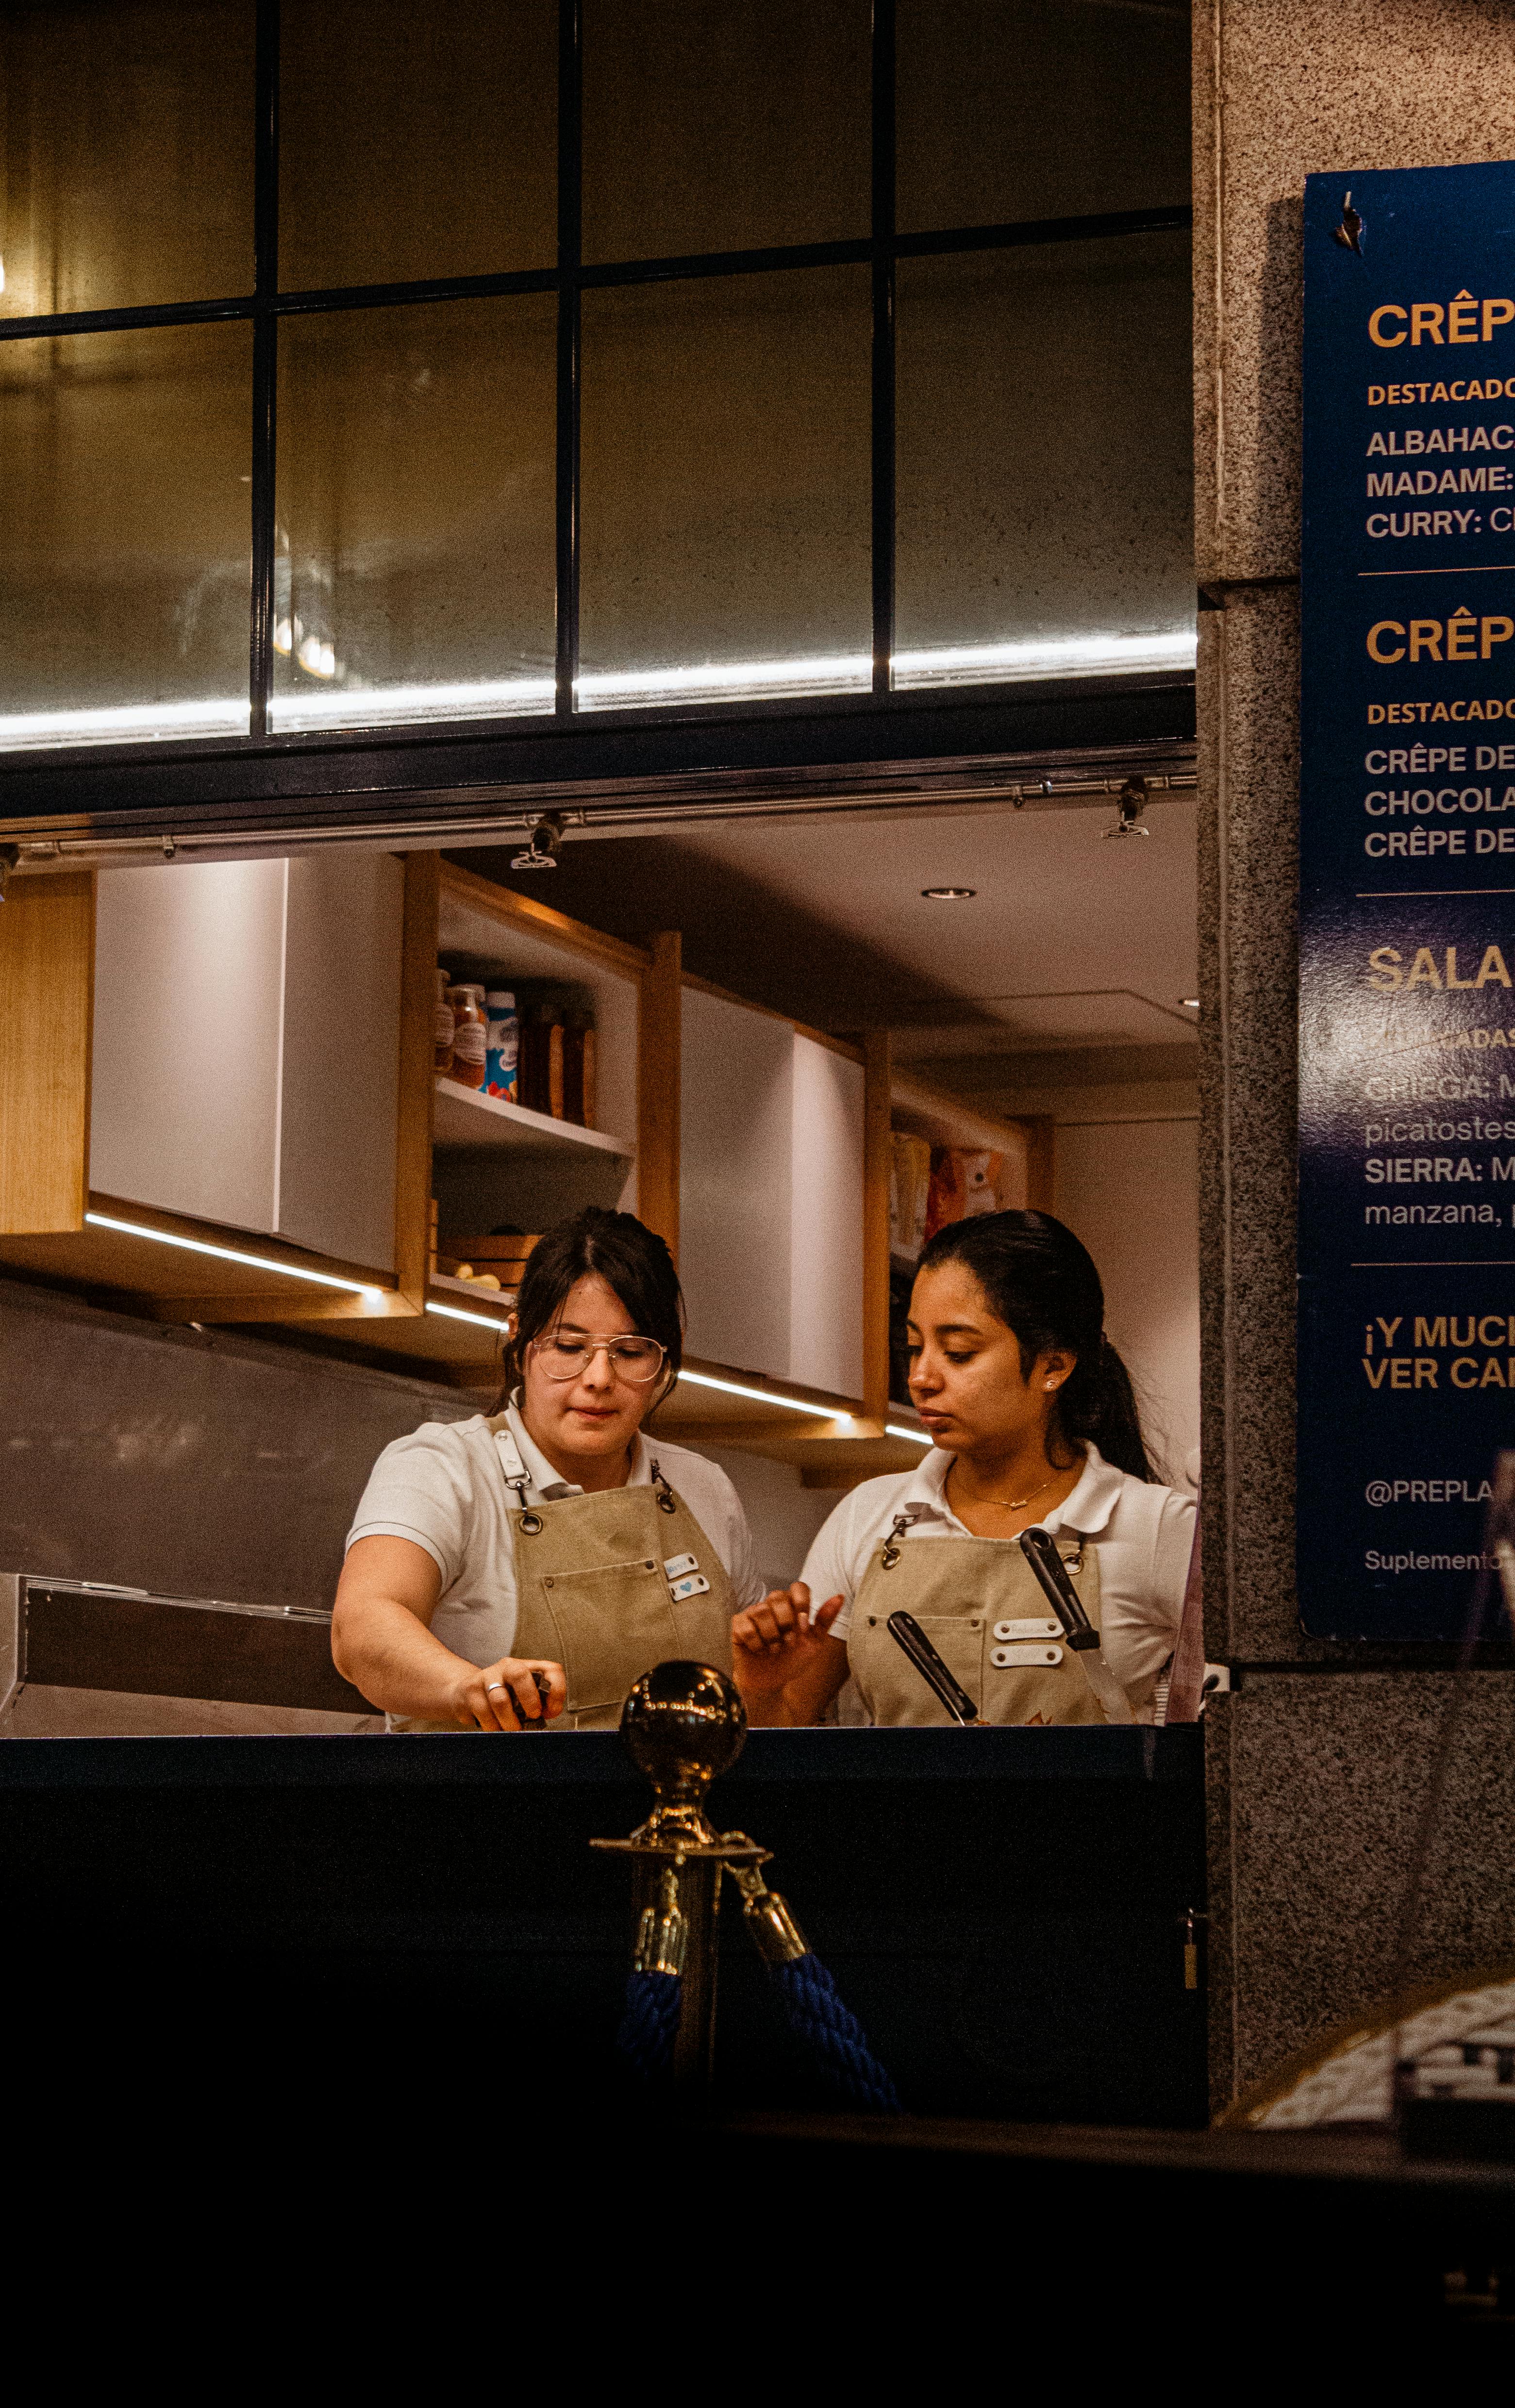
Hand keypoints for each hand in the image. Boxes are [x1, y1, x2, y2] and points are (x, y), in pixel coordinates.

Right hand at [452, 1655, 567, 1731]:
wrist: (466, 1694)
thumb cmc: (503, 1698)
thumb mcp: (523, 1698)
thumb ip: (538, 1703)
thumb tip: (547, 1715)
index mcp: (527, 1667)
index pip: (550, 1670)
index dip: (556, 1690)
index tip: (551, 1711)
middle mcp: (507, 1667)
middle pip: (520, 1673)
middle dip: (529, 1699)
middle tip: (532, 1716)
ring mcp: (486, 1676)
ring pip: (500, 1699)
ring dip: (509, 1721)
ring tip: (511, 1730)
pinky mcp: (469, 1689)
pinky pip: (483, 1712)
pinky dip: (492, 1726)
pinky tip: (494, 1728)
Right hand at [731, 1583, 844, 1699]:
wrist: (770, 1683)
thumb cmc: (791, 1660)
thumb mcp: (814, 1643)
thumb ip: (825, 1620)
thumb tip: (840, 1596)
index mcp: (791, 1606)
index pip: (798, 1587)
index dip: (802, 1603)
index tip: (804, 1624)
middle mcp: (771, 1605)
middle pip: (777, 1596)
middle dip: (786, 1623)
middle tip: (789, 1642)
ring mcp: (753, 1613)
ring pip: (761, 1611)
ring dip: (772, 1636)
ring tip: (775, 1649)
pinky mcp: (738, 1625)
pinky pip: (746, 1627)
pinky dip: (756, 1643)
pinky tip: (760, 1650)